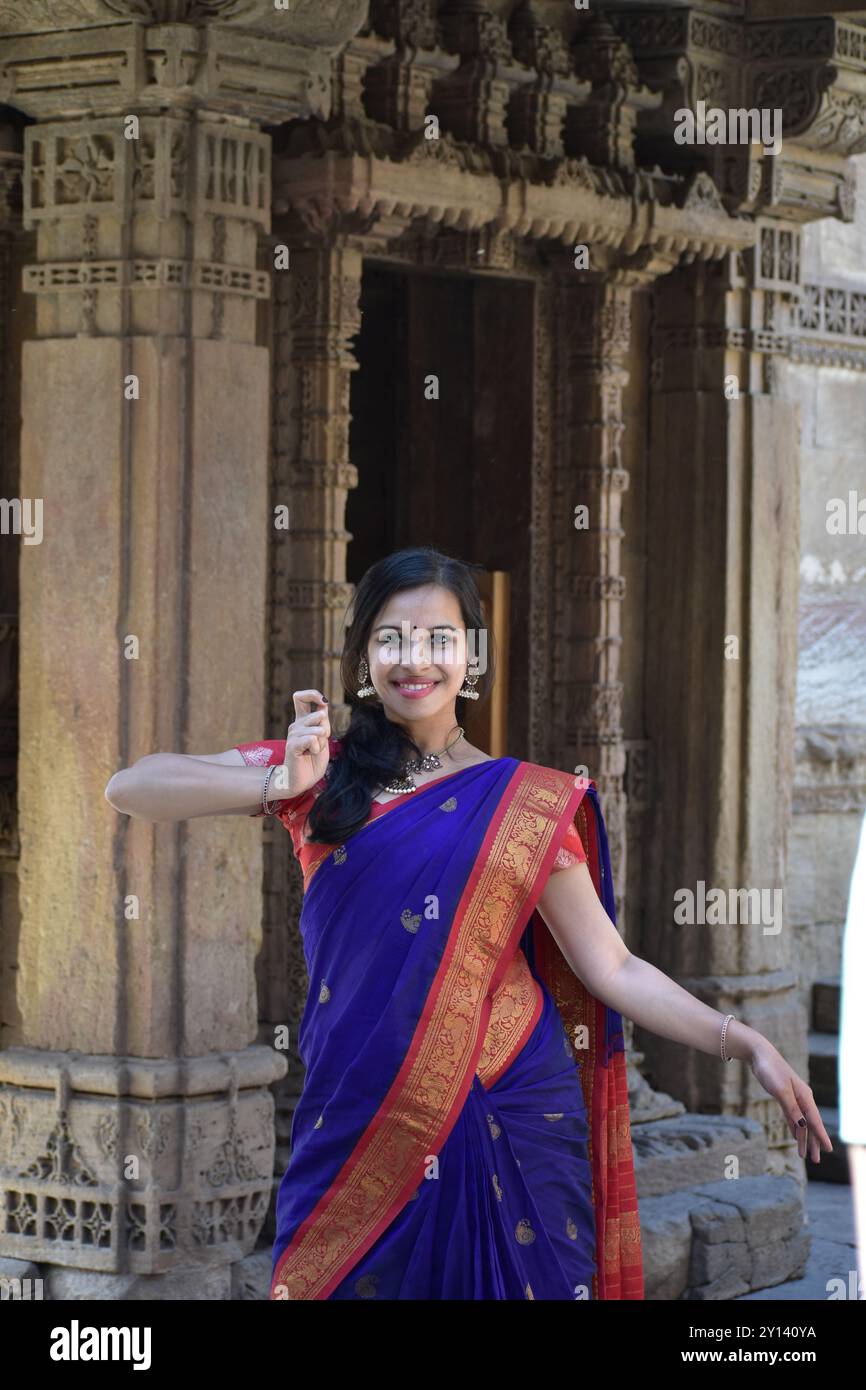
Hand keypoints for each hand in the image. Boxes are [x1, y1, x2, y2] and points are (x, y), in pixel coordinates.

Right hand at [279, 690, 330, 797]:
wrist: (301, 781)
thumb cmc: (312, 762)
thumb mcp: (322, 739)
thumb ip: (322, 723)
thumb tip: (323, 706)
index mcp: (302, 722)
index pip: (301, 697)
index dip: (313, 694)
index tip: (323, 702)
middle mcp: (295, 725)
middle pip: (319, 715)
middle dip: (327, 729)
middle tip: (320, 743)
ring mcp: (292, 734)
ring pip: (319, 729)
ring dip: (322, 742)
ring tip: (313, 751)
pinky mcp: (292, 745)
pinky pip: (312, 739)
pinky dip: (316, 748)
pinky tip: (309, 754)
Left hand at [748, 1038, 832, 1163]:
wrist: (759, 1054)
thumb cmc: (771, 1070)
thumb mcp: (781, 1091)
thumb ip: (792, 1108)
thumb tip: (803, 1125)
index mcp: (804, 1096)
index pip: (815, 1120)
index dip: (821, 1136)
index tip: (828, 1150)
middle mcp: (802, 1098)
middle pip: (810, 1124)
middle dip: (812, 1142)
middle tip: (816, 1160)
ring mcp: (793, 1097)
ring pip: (801, 1122)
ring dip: (803, 1138)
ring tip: (804, 1155)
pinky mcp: (783, 1096)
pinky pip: (792, 1116)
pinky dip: (794, 1127)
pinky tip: (796, 1136)